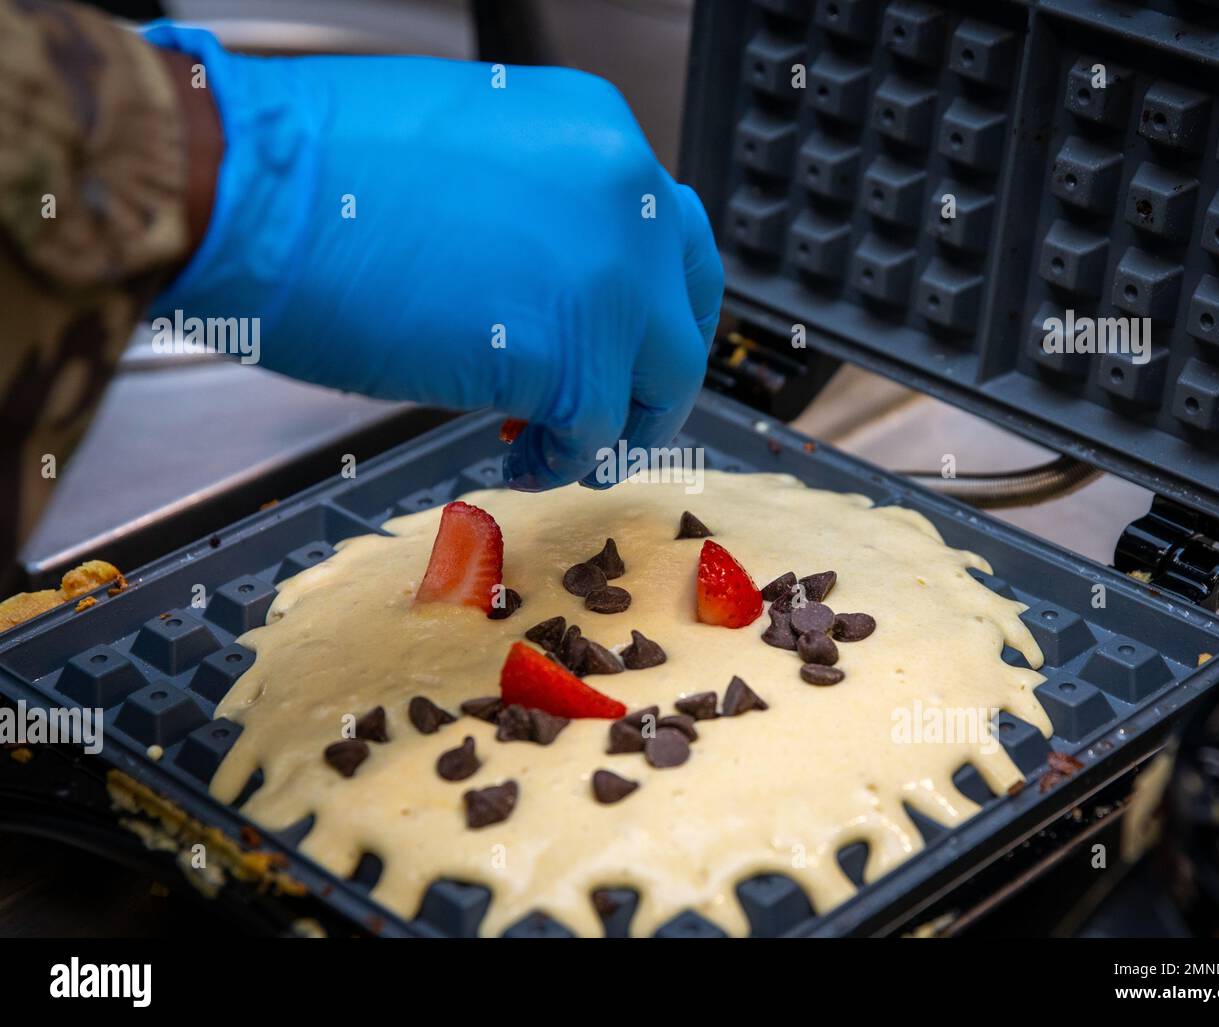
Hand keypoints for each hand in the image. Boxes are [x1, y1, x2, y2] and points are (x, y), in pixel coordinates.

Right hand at [143, 24, 723, 489]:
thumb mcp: (471, 155)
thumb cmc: (314, 170)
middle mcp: (625, 195)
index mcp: (597, 133)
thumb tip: (554, 279)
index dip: (647, 304)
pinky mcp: (570, 356)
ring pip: (658, 383)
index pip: (667, 235)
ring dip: (610, 428)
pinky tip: (521, 458)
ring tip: (553, 446)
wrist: (246, 189)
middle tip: (614, 410)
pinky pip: (596, 434)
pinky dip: (562, 459)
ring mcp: (610, 277)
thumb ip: (541, 210)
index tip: (622, 344)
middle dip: (651, 374)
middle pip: (684, 312)